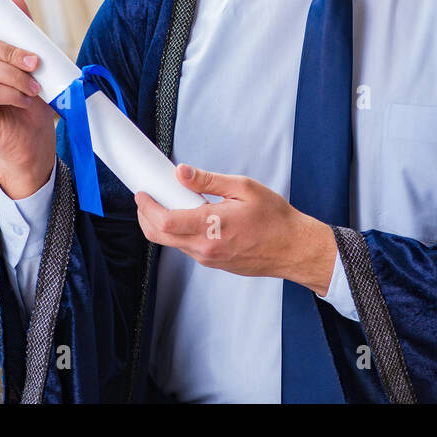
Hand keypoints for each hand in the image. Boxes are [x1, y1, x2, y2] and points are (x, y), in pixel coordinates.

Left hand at [134, 164, 337, 294]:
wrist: (293, 248)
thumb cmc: (274, 218)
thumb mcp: (243, 188)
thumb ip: (209, 181)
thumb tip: (181, 172)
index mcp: (211, 227)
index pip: (165, 221)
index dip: (147, 207)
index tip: (143, 193)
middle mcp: (206, 248)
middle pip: (160, 236)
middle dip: (146, 217)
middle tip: (146, 198)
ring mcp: (209, 259)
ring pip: (172, 243)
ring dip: (163, 224)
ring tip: (170, 202)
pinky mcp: (214, 264)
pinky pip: (188, 248)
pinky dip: (179, 233)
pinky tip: (189, 217)